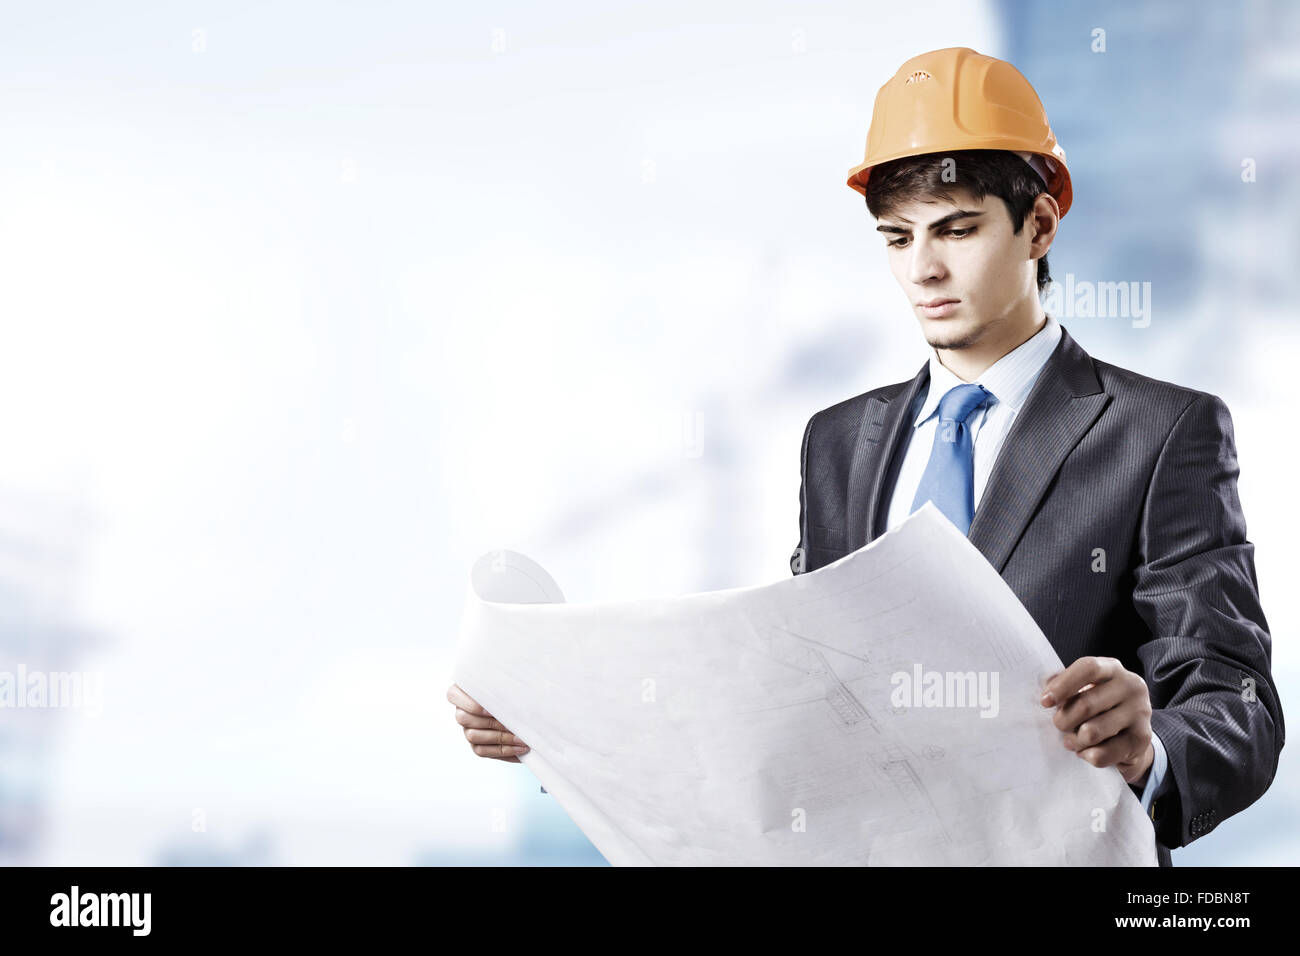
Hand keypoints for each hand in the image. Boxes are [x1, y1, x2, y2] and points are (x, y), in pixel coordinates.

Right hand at [447, 684, 529, 761]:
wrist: (523, 707)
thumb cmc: (513, 690)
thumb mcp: (507, 684)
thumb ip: (503, 685)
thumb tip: (510, 697)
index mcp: (463, 691)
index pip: (453, 695)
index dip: (470, 704)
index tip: (490, 709)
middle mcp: (461, 711)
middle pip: (463, 718)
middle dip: (490, 722)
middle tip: (512, 724)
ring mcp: (467, 729)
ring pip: (472, 736)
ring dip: (499, 738)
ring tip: (521, 739)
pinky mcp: (476, 744)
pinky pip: (482, 751)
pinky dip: (502, 751)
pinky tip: (519, 749)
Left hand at [1040, 656, 1153, 786]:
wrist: (1132, 733)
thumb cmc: (1098, 705)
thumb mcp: (1084, 689)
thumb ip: (1065, 687)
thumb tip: (1047, 696)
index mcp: (1112, 668)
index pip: (1088, 668)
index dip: (1063, 685)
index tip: (1045, 702)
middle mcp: (1131, 686)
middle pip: (1085, 704)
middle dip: (1063, 720)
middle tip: (1059, 726)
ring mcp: (1140, 712)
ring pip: (1092, 732)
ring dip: (1074, 740)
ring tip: (1071, 740)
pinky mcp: (1142, 739)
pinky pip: (1102, 754)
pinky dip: (1087, 755)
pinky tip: (1087, 751)